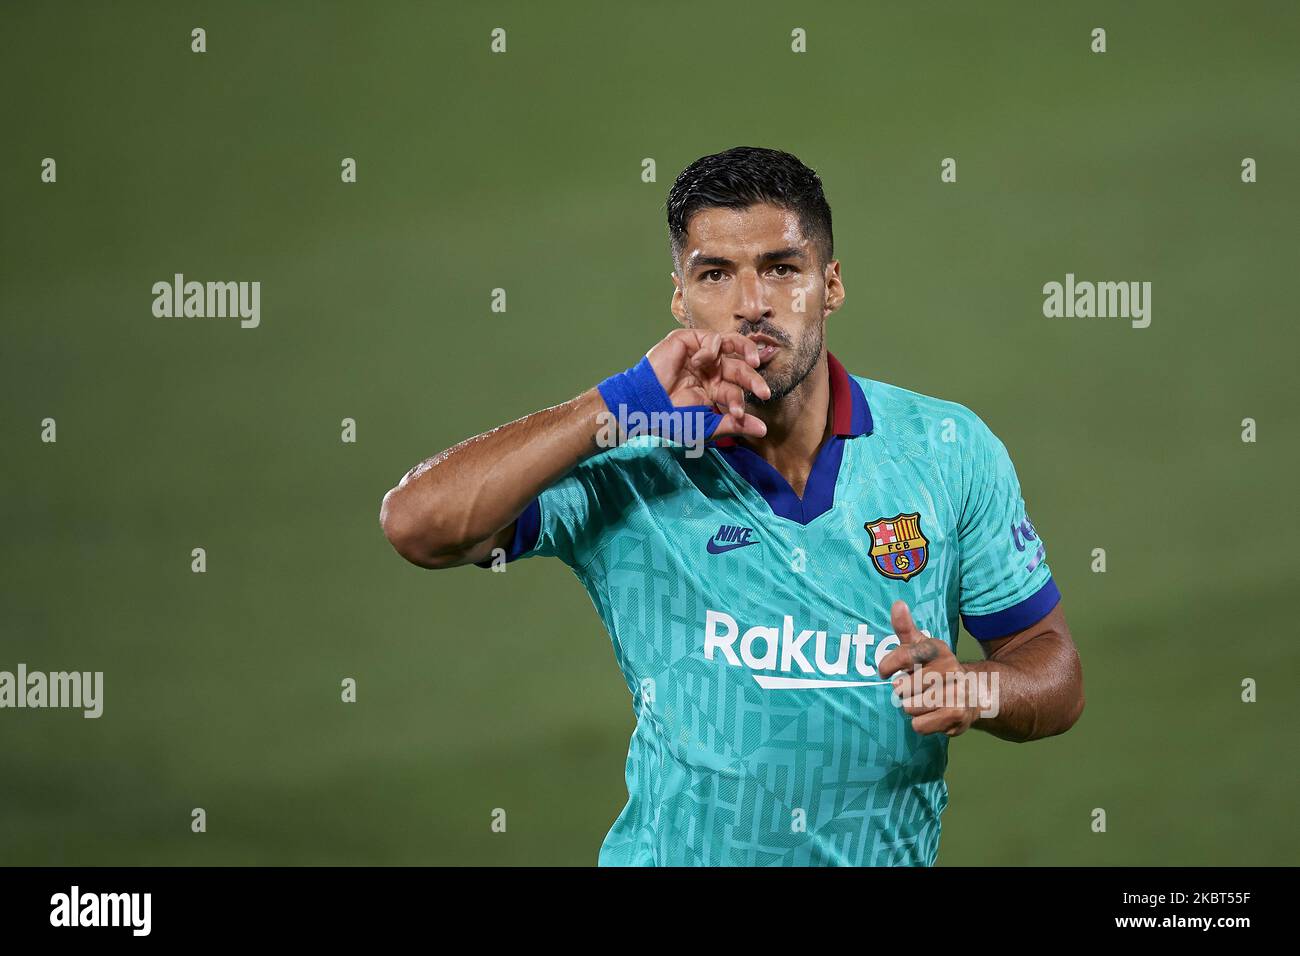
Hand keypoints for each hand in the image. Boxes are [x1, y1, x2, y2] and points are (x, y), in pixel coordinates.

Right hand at [645, 329, 770, 438]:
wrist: (645, 406)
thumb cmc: (671, 418)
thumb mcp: (706, 425)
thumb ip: (734, 425)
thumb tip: (763, 430)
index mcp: (714, 389)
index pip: (736, 390)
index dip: (742, 401)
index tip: (740, 414)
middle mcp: (710, 370)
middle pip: (739, 368)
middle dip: (753, 380)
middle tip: (763, 392)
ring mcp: (701, 355)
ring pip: (732, 345)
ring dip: (746, 351)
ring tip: (754, 363)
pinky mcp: (689, 341)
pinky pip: (712, 339)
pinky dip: (712, 349)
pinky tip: (700, 362)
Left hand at [878, 600, 977, 737]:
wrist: (973, 693)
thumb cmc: (935, 668)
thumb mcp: (921, 646)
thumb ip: (905, 628)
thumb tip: (898, 604)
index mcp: (937, 649)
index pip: (905, 655)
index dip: (888, 665)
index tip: (885, 671)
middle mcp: (950, 669)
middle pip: (902, 688)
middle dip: (903, 691)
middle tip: (915, 688)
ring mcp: (956, 693)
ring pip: (909, 707)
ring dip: (911, 708)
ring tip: (925, 701)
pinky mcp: (957, 716)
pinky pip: (919, 725)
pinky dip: (921, 724)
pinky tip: (933, 714)